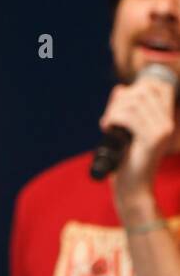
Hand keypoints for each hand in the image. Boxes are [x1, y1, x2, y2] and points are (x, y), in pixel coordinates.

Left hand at [100, 74, 176, 207]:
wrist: (132, 188)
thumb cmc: (128, 160)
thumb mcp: (129, 129)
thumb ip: (127, 108)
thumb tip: (120, 89)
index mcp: (166, 120)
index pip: (160, 87)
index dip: (137, 87)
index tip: (120, 104)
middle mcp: (168, 123)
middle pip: (143, 90)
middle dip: (120, 99)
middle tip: (109, 118)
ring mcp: (162, 131)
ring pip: (134, 101)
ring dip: (114, 110)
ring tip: (107, 124)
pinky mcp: (152, 139)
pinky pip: (129, 116)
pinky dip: (113, 118)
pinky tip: (107, 128)